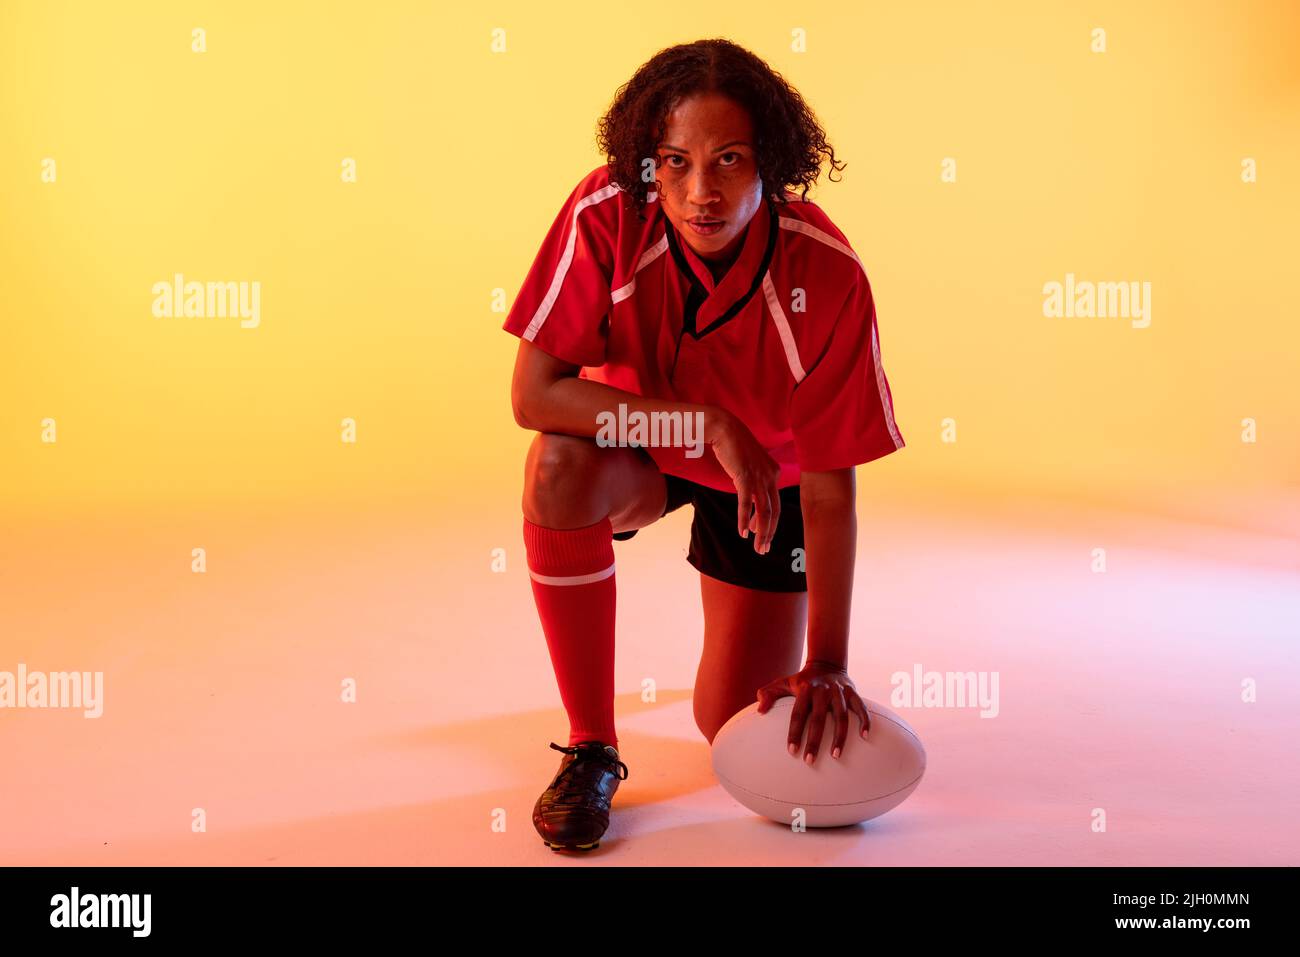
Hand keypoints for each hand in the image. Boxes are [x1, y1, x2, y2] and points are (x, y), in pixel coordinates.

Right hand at [706, 408, 780, 553]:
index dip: (770, 523)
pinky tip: (742, 532)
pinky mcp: (745, 477)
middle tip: (763, 549)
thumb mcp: (748, 465)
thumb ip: (752, 481)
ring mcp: (759, 477)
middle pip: (773, 512)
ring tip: (756, 547)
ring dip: (760, 533)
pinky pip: (746, 504)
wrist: (724, 428)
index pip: (775, 504)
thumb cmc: (733, 446)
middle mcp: (771, 476)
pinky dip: (745, 520)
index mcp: (774, 473)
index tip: (762, 535)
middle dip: (769, 534)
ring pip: (764, 512)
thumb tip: (750, 499)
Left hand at [756, 661, 871, 763]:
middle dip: (815, 741)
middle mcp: (822, 691)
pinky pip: (861, 707)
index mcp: (805, 690)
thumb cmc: (802, 679)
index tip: (792, 751)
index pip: (798, 714)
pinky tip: (865, 737)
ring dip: (840, 737)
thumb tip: (759, 710)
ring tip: (836, 756)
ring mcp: (839, 691)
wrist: (827, 662)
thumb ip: (769, 694)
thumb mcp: (784, 682)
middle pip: (819, 719)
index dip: (795, 733)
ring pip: (842, 716)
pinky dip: (865, 720)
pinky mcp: (853, 691)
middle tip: (810, 761)